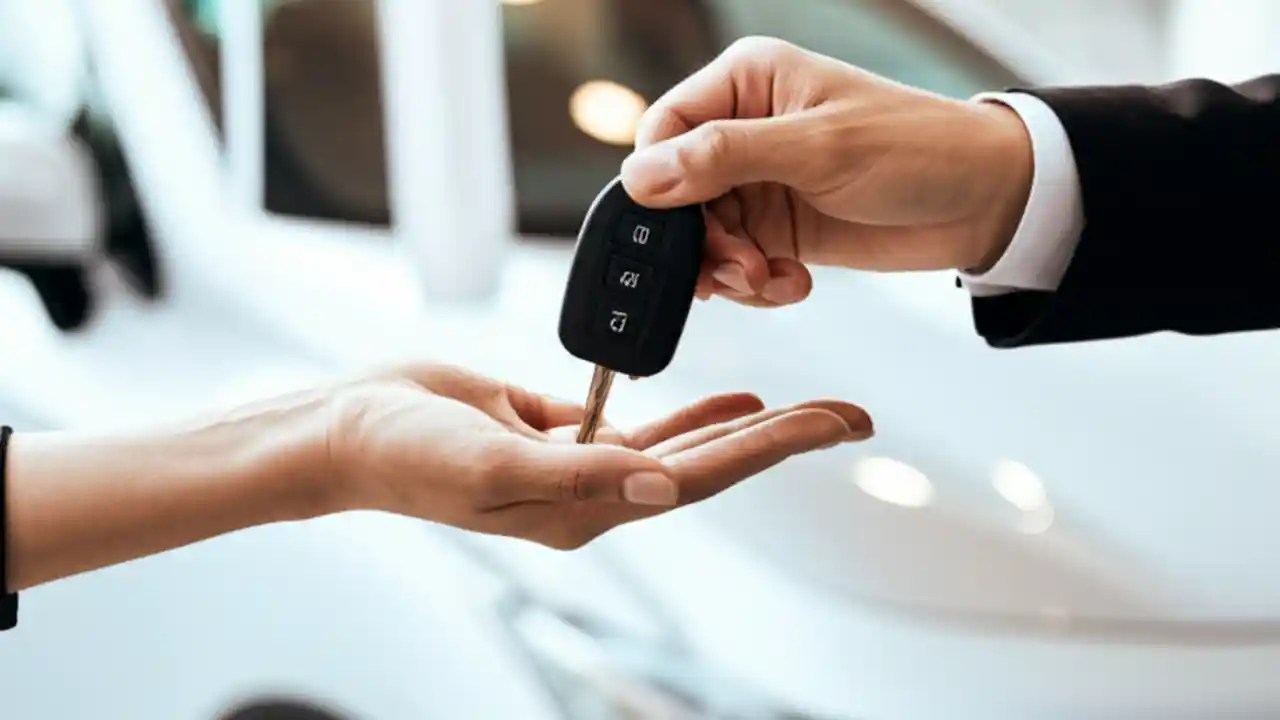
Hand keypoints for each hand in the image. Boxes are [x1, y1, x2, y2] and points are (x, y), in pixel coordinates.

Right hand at [325, 364, 872, 548]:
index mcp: (589, 508)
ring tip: (803, 405)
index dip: (772, 447)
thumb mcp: (494, 468)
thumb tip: (665, 483)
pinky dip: (688, 404)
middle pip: (712, 459)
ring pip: (684, 438)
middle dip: (781, 436)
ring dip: (742, 421)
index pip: (703, 475)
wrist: (353, 429)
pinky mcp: (561, 426)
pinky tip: (724, 392)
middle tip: (847, 415)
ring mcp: (582, 459)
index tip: (831, 424)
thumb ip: (581, 473)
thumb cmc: (409, 457)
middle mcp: (597, 489)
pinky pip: (641, 414)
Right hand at [619, 37, 1033, 306]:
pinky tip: (790, 284)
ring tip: (768, 280)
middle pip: (676, 194)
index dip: (658, 185)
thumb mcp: (817, 149)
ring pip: (702, 237)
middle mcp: (744, 130)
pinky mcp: (777, 227)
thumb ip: (725, 158)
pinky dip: (753, 284)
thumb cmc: (918, 148)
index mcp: (747, 83)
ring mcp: (759, 182)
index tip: (674, 231)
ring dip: (728, 270)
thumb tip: (642, 176)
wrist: (986, 202)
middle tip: (736, 270)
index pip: (665, 130)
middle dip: (700, 241)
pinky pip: (735, 263)